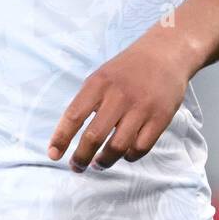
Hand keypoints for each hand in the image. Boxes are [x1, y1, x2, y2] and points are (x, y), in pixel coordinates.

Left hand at [47, 23, 192, 172]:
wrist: (165, 53)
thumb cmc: (127, 70)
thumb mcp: (101, 76)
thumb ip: (87, 102)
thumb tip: (67, 136)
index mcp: (98, 83)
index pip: (73, 115)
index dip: (61, 139)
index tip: (53, 155)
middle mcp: (119, 95)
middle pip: (94, 136)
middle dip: (81, 158)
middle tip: (77, 166)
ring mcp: (141, 107)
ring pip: (117, 147)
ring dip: (104, 161)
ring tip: (99, 163)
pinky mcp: (161, 117)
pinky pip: (140, 148)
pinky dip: (129, 156)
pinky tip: (123, 154)